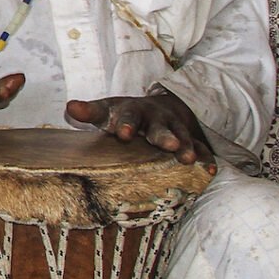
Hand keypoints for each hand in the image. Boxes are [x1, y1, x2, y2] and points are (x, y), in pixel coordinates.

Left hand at [65, 91, 216, 172]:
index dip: (126, 124)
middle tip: (168, 145)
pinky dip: (205, 159)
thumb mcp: (108, 110)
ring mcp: (176, 129)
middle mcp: (156, 119)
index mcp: (133, 112)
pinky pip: (201, 149)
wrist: (162, 107)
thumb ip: (90, 111)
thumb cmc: (127, 114)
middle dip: (163, 136)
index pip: (128, 116)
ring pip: (183, 138)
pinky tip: (208, 171)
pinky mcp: (191, 140)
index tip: (123, 134)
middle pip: (159, 128)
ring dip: (186, 148)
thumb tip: (70, 107)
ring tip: (187, 159)